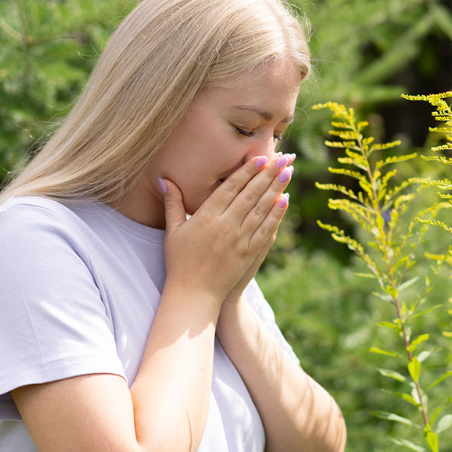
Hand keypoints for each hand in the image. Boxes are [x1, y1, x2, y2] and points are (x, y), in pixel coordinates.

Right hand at [160, 154, 292, 304]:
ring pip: (262, 209)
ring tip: (288, 172)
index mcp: (207, 216)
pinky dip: (277, 214)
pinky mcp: (249, 253)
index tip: (261, 157)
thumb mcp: (173, 231)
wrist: (194, 293)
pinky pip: (266, 229)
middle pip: (251, 194)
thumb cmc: (180, 262)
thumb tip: (163, 178)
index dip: (247, 171)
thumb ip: (172, 203)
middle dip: (268, 174)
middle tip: (283, 158)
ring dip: (276, 189)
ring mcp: (240, 240)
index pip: (231, 187)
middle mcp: (226, 225)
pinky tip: (285, 200)